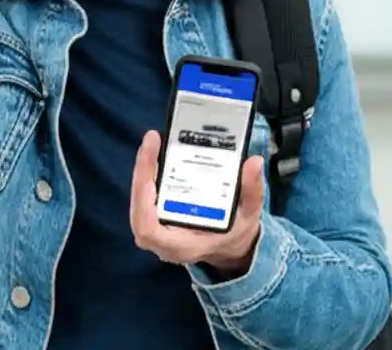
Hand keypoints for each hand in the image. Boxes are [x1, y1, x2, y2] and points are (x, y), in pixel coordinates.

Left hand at [130, 130, 265, 275]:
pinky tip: (153, 156)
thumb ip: (252, 191)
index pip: (150, 231)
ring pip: (138, 204)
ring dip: (142, 172)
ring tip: (151, 144)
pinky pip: (143, 200)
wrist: (229, 247)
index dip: (144, 204)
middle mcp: (165, 243)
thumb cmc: (236, 233)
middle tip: (151, 143)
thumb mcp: (250, 215)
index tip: (151, 177)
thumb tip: (253, 163)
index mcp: (184, 247)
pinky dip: (146, 176)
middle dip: (142, 175)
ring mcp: (158, 233)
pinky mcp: (157, 220)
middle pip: (139, 212)